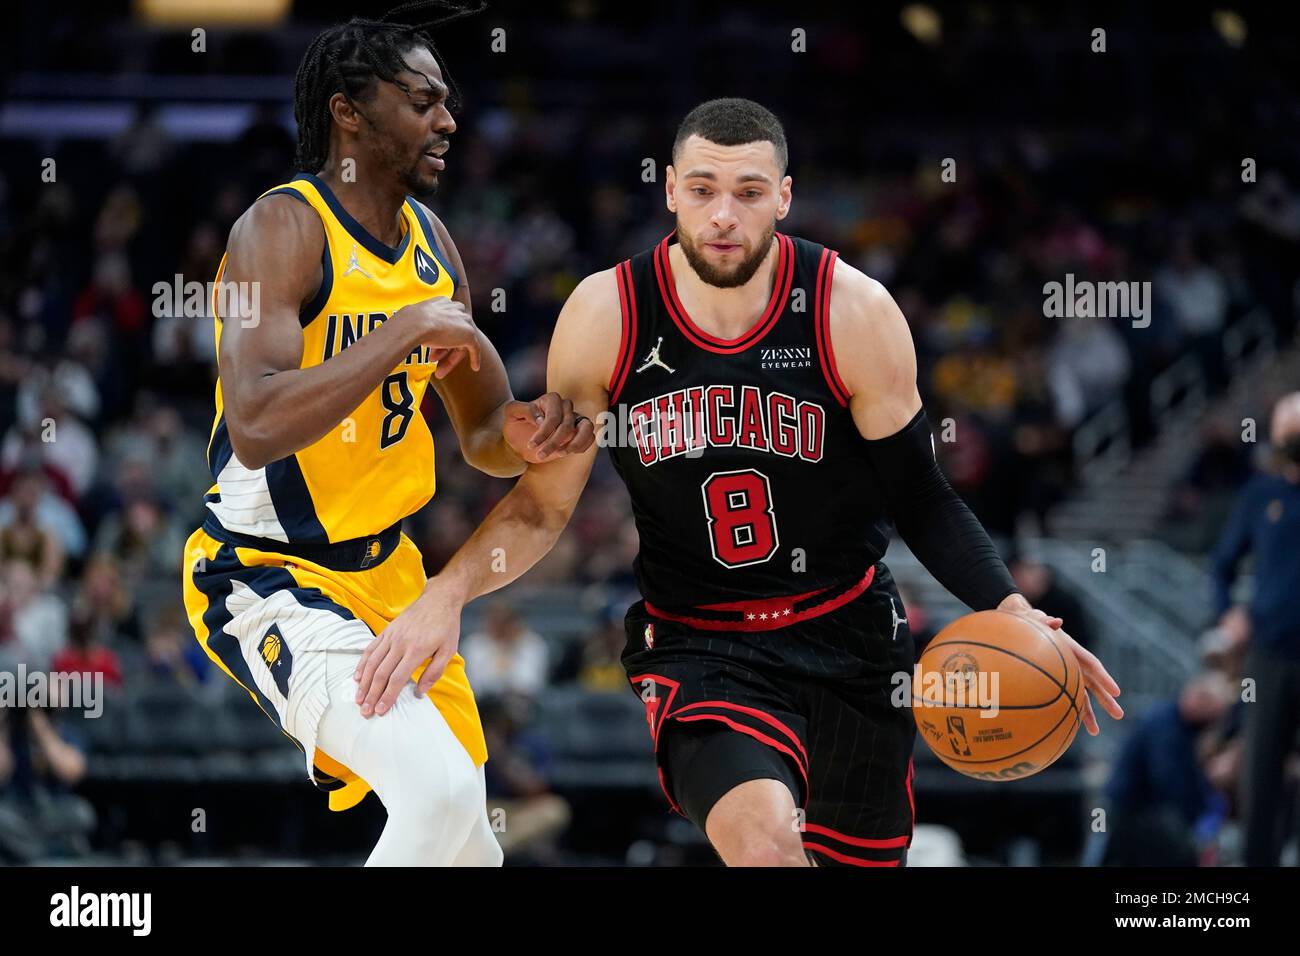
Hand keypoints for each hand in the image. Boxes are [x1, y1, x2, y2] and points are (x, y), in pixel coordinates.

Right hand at [353, 580, 463, 717]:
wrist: (439, 599)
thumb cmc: (446, 626)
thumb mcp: (449, 650)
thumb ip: (434, 672)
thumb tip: (420, 692)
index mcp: (416, 650)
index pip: (397, 678)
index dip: (387, 696)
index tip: (380, 710)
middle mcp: (400, 643)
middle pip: (381, 674)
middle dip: (372, 695)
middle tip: (365, 711)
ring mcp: (391, 636)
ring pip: (372, 663)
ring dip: (363, 683)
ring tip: (358, 699)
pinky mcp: (386, 631)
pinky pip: (370, 649)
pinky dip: (362, 664)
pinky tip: (357, 677)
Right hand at [393, 296, 481, 379]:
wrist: (415, 323)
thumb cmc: (409, 322)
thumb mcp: (414, 320)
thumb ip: (419, 322)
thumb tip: (407, 329)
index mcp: (443, 302)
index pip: (446, 322)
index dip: (438, 338)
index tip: (429, 349)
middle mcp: (456, 309)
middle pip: (454, 332)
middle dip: (442, 349)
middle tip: (433, 359)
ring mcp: (464, 322)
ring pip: (460, 343)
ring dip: (450, 357)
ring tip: (439, 371)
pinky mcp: (469, 334)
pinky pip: (475, 348)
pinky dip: (475, 358)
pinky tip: (475, 367)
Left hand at [502, 392, 596, 463]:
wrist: (519, 439)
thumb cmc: (515, 424)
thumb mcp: (511, 414)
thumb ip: (524, 409)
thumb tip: (541, 418)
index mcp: (550, 400)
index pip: (554, 416)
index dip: (544, 432)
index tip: (532, 445)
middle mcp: (565, 407)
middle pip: (568, 425)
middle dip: (554, 442)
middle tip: (540, 455)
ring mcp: (574, 419)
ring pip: (586, 427)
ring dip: (575, 444)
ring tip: (560, 454)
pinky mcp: (579, 431)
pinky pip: (590, 436)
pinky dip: (582, 446)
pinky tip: (566, 452)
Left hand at [996, 593, 1123, 735]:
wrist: (1022, 624)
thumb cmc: (1029, 621)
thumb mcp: (1035, 619)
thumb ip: (1044, 621)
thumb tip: (1055, 620)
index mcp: (1073, 649)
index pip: (1092, 664)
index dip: (1105, 678)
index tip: (1116, 691)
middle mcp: (1074, 663)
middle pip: (1094, 684)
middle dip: (1106, 700)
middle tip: (1119, 715)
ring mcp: (1068, 673)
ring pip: (1083, 696)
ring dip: (1089, 714)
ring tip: (1096, 732)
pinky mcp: (1058, 680)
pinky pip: (1067, 698)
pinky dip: (1071, 711)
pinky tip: (1072, 727)